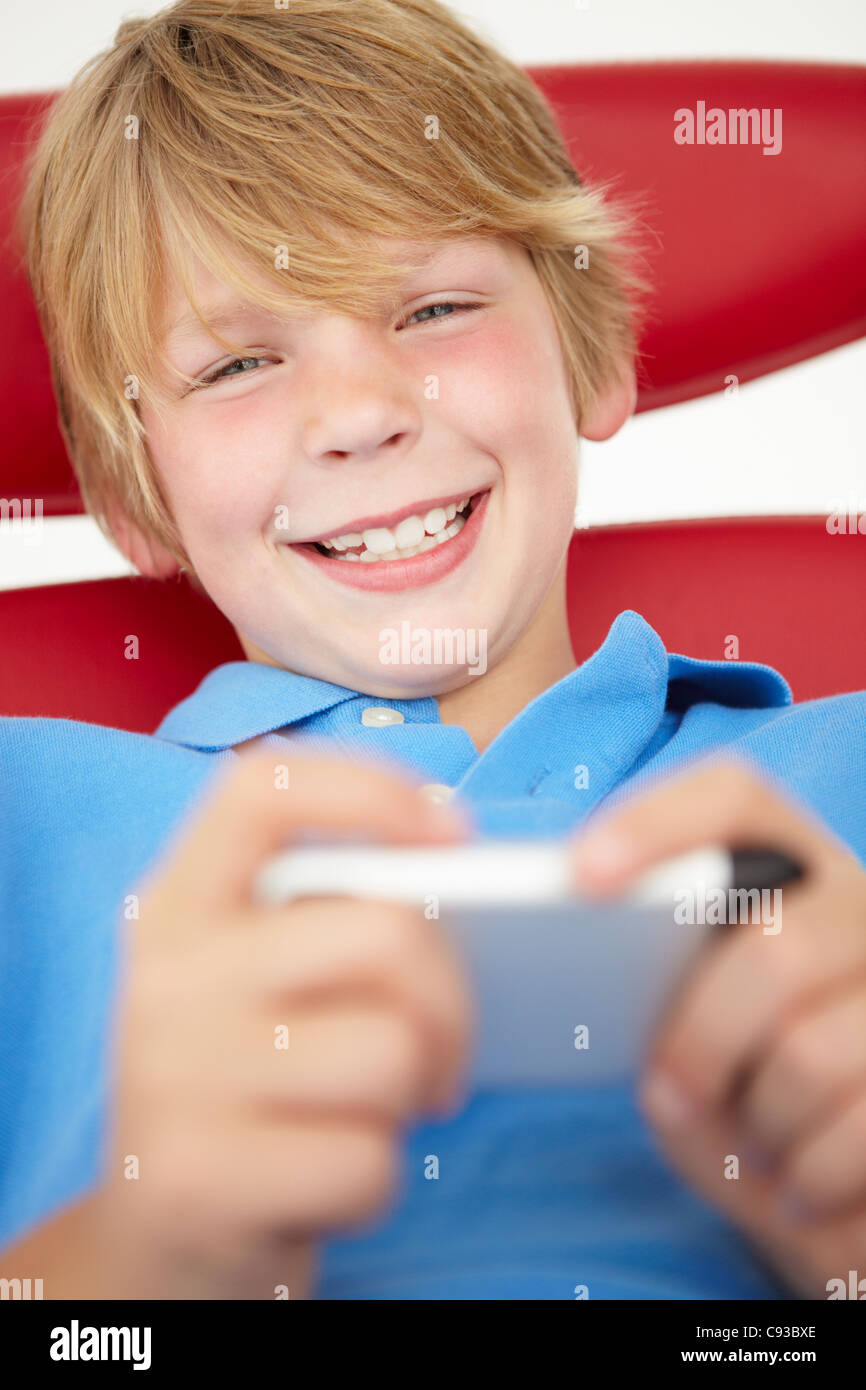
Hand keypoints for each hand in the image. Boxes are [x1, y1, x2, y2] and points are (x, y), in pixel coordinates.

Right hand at [93, 750, 474, 1298]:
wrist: (157, 1237)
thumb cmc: (252, 1084)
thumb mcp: (256, 979)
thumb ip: (328, 917)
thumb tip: (459, 874)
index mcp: (178, 904)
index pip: (263, 788)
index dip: (373, 788)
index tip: (454, 835)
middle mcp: (166, 974)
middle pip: (385, 932)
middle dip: (452, 999)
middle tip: (443, 1046)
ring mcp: (174, 1075)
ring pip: (392, 1051)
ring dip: (412, 1097)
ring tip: (371, 1112)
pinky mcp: (199, 1179)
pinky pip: (367, 1162)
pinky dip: (376, 1183)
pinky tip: (327, 1183)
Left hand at [572, 758, 865, 1299]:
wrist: (829, 1174)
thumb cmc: (736, 1085)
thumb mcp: (677, 1021)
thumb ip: (635, 975)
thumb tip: (568, 961)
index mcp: (788, 864)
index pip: (732, 798)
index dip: (656, 825)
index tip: (583, 881)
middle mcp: (860, 907)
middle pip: (775, 952)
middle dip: (700, 1040)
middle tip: (666, 1096)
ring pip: (812, 1055)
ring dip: (760, 1125)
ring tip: (753, 1141)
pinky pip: (857, 1130)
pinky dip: (806, 1178)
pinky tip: (799, 1185)